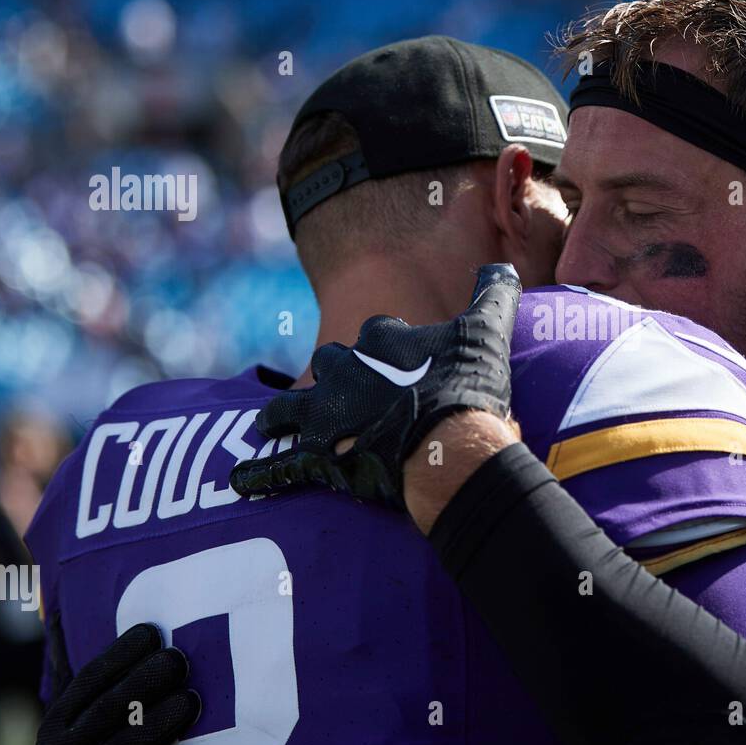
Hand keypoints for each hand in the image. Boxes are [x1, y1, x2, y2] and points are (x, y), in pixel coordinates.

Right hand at [34, 623, 199, 744]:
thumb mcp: (74, 727)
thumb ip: (91, 692)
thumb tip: (103, 627)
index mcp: (55, 727)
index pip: (87, 681)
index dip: (119, 654)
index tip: (151, 632)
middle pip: (109, 708)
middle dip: (146, 679)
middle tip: (178, 660)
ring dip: (160, 719)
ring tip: (191, 699)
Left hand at [230, 263, 521, 504]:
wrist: (451, 449)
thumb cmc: (468, 389)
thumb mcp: (488, 332)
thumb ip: (494, 295)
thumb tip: (504, 266)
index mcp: (384, 339)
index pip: (379, 331)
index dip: (391, 346)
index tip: (405, 363)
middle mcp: (347, 370)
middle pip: (331, 364)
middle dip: (336, 376)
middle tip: (348, 394)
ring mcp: (329, 414)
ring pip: (290, 408)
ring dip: (281, 415)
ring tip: (270, 423)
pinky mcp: (320, 456)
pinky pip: (279, 466)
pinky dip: (260, 472)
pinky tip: (241, 478)